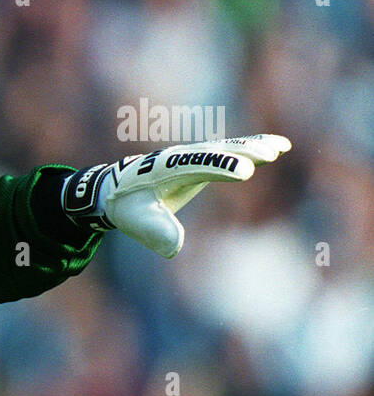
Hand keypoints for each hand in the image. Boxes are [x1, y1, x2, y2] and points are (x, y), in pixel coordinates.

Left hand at [61, 134, 290, 257]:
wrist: (115, 191)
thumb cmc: (127, 207)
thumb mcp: (136, 222)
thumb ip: (155, 232)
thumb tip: (175, 248)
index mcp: (164, 169)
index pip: (196, 165)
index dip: (220, 166)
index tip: (244, 171)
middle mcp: (180, 157)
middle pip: (215, 151)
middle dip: (241, 152)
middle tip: (269, 152)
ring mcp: (192, 156)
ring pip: (225, 148)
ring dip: (251, 147)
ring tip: (279, 148)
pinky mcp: (201, 161)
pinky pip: (229, 152)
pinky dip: (251, 148)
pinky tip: (277, 147)